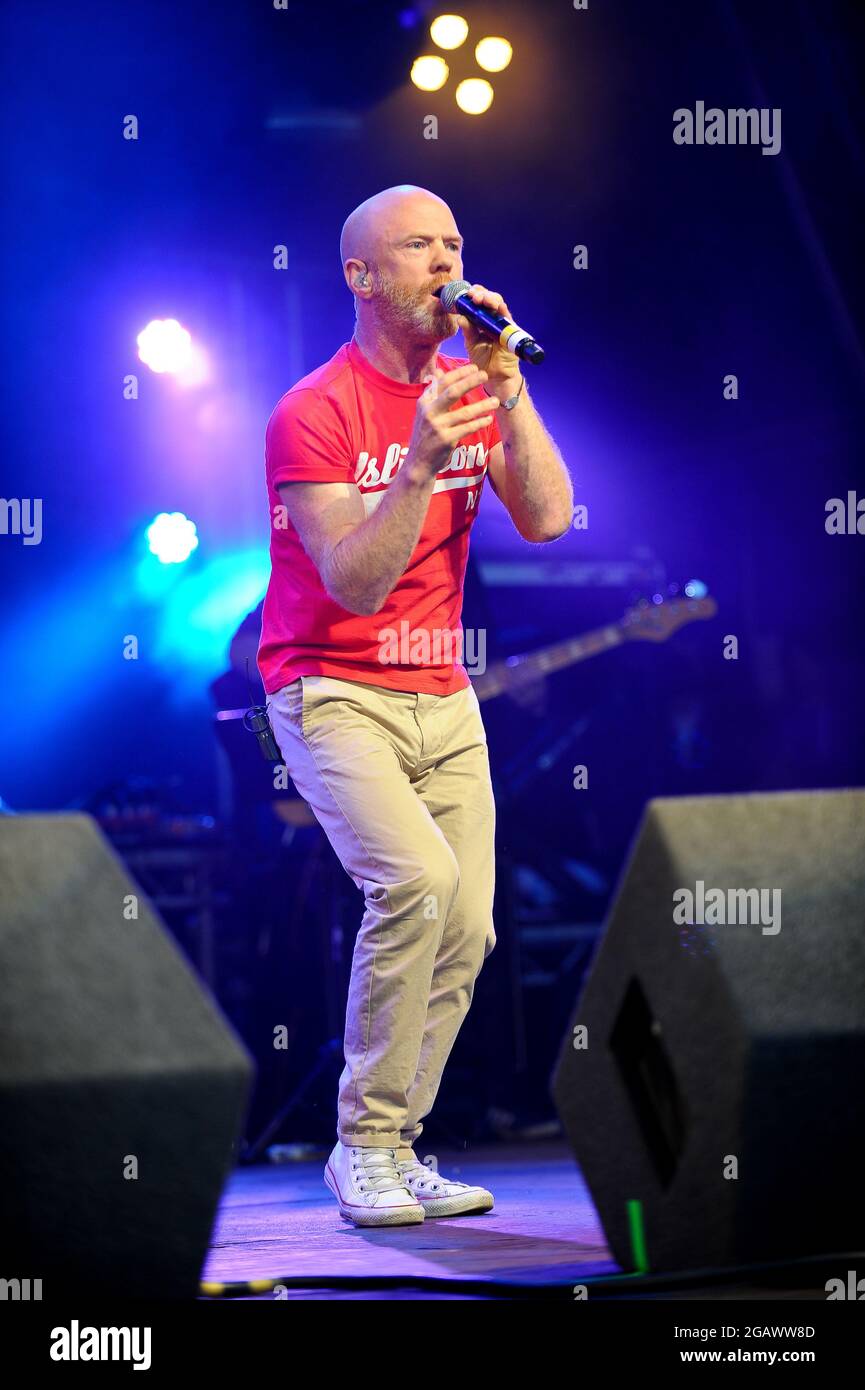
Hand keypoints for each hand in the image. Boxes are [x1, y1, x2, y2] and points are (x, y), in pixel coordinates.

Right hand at [406, 362, 499, 477]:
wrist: (418, 463)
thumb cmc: (425, 435)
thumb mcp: (425, 412)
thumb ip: (433, 393)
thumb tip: (437, 372)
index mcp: (424, 402)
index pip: (443, 382)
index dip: (459, 373)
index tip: (474, 368)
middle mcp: (429, 412)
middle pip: (452, 392)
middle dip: (470, 381)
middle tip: (485, 375)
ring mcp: (437, 426)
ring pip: (464, 412)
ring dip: (482, 405)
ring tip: (496, 401)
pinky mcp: (446, 440)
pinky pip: (467, 428)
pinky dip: (479, 422)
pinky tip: (489, 418)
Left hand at [455, 283, 522, 395]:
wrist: (494, 376)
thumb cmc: (483, 360)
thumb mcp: (471, 344)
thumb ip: (468, 331)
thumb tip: (460, 317)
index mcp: (480, 321)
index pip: (477, 303)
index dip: (471, 296)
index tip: (464, 295)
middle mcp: (491, 319)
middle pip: (488, 299)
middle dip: (480, 293)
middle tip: (472, 296)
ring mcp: (501, 323)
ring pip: (498, 303)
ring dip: (490, 298)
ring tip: (481, 299)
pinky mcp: (510, 329)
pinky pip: (507, 316)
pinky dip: (501, 308)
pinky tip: (496, 305)